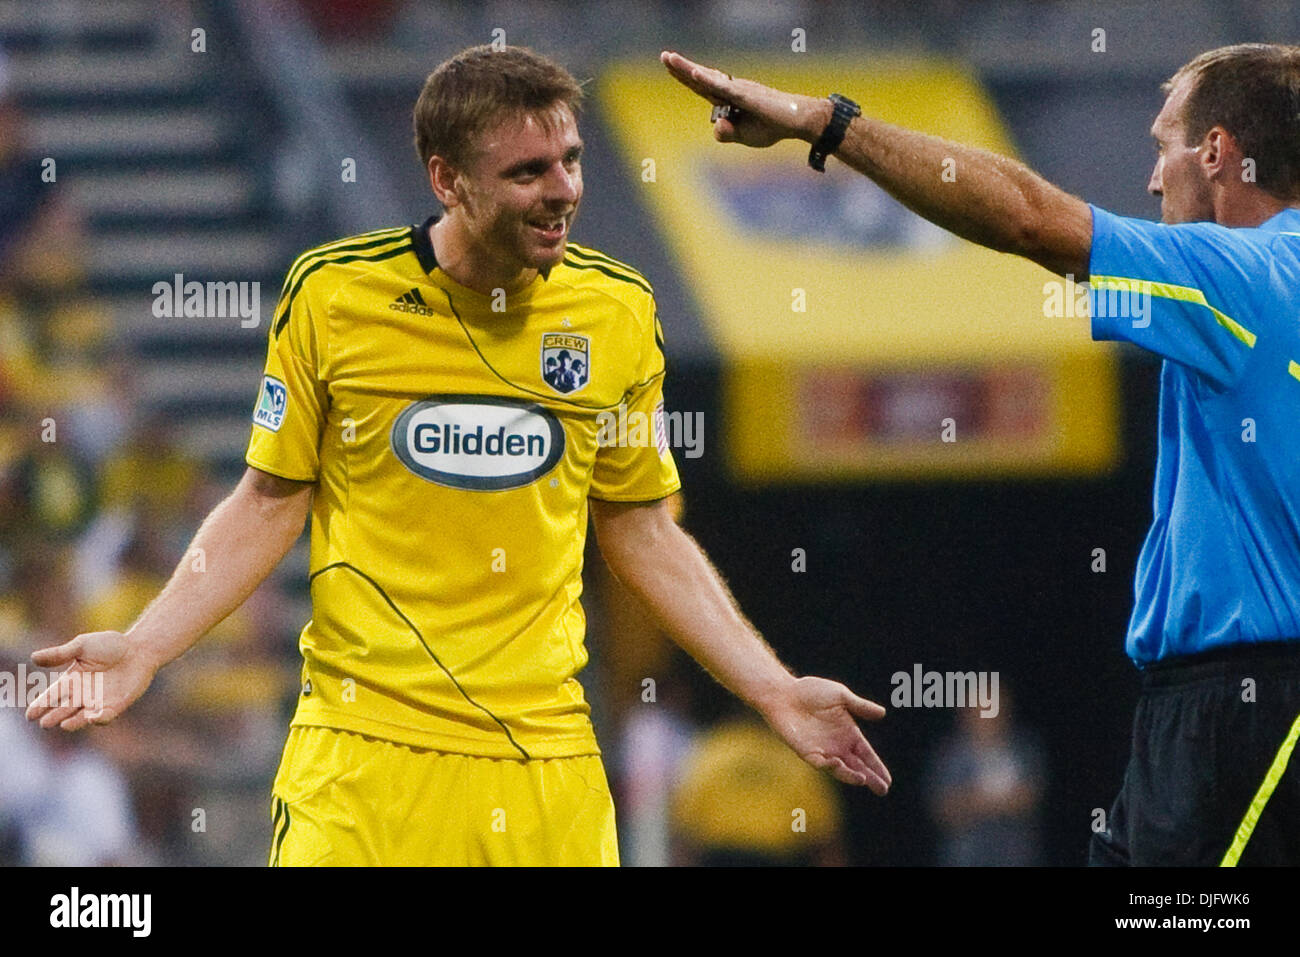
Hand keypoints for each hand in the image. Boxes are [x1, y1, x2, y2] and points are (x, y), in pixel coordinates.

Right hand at [25, 630, 157, 730]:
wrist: (139, 649)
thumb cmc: (110, 645)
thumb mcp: (82, 646)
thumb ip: (60, 653)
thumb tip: (33, 658)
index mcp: (71, 680)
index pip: (52, 696)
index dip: (40, 706)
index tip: (29, 715)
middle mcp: (82, 694)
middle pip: (64, 709)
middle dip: (54, 717)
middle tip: (45, 723)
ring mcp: (99, 701)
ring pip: (81, 717)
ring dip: (73, 722)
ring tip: (63, 725)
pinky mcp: (116, 705)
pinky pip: (105, 716)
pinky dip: (99, 718)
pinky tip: (92, 717)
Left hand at [659, 50, 830, 147]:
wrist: (796, 122)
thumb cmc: (771, 127)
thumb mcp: (744, 136)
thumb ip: (726, 134)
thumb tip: (716, 127)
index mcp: (728, 100)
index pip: (702, 87)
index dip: (685, 77)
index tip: (669, 65)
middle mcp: (731, 91)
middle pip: (701, 78)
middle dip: (681, 67)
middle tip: (664, 55)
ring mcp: (739, 91)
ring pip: (709, 79)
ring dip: (689, 69)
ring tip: (671, 59)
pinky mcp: (747, 96)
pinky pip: (724, 88)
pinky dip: (709, 80)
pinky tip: (696, 73)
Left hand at [760, 675, 891, 793]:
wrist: (784, 693)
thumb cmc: (811, 691)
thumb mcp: (841, 695)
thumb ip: (860, 706)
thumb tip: (883, 713)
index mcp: (848, 733)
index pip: (866, 754)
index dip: (877, 766)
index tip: (888, 780)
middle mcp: (837, 746)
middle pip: (857, 767)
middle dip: (870, 778)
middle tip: (882, 789)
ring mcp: (822, 750)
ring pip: (840, 769)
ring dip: (851, 776)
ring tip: (863, 780)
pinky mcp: (806, 752)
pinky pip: (820, 763)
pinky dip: (829, 766)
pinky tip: (838, 764)